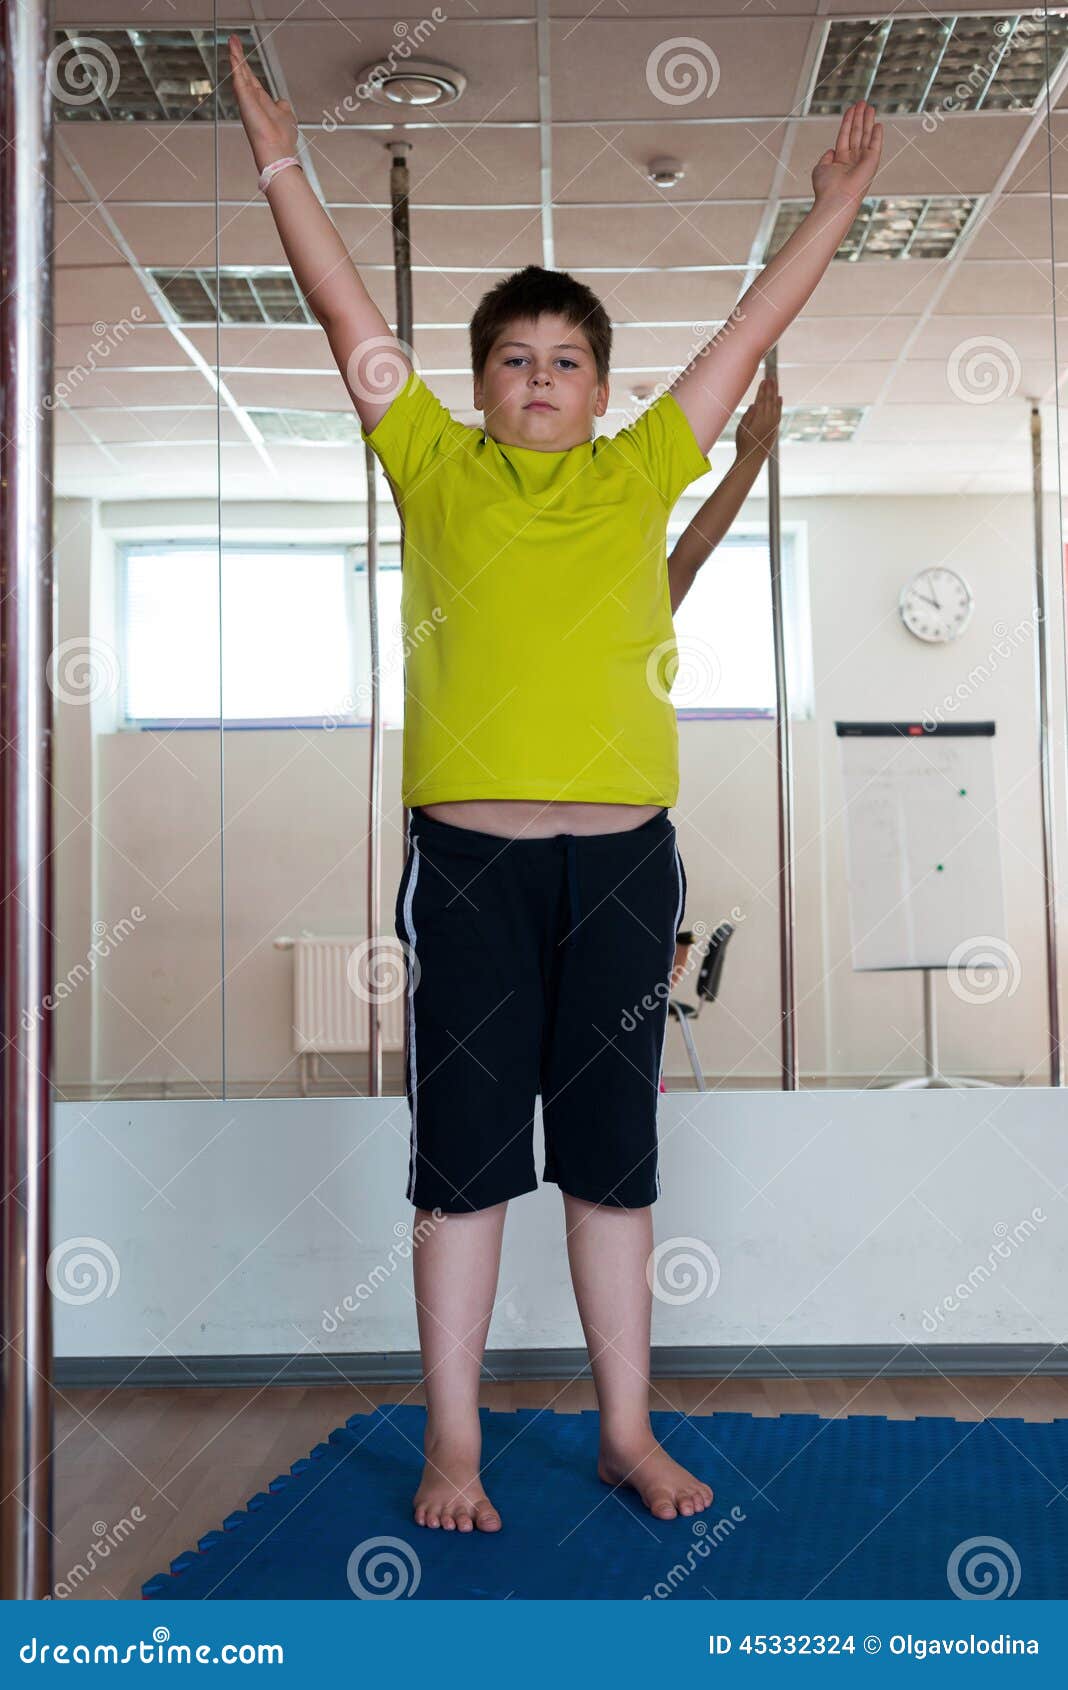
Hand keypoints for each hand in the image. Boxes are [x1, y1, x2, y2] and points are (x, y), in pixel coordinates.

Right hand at [228, 34, 297, 169]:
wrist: (276, 152)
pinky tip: (233, 54)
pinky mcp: (245, 100)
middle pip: (244, 73)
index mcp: (261, 103)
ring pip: (240, 73)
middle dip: (239, 55)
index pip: (252, 80)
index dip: (248, 67)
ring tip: (232, 41)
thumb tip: (281, 102)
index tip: (243, 55)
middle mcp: (252, 100)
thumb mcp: (286, 116)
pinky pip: (239, 78)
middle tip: (233, 40)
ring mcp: (247, 99)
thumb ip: (282, 107)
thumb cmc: (281, 139)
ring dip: (236, 56)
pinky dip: (236, 65)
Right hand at [736, 376, 781, 462]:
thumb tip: (754, 404)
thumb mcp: (741, 430)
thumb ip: (748, 416)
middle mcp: (768, 420)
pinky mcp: (775, 428)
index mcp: (759, 419)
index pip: (762, 400)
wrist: (753, 459)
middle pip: (770, 400)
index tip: (764, 380)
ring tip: (775, 383)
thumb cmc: (743, 445)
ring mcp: (773, 424)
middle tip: (772, 377)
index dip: (763, 389)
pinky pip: (778, 412)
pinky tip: (779, 398)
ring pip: (776, 405)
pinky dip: (779, 404)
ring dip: (775, 393)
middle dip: (771, 388)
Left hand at [811, 100, 882, 206]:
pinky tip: (878, 124)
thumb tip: (831, 150)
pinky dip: (877, 135)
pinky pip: (875, 144)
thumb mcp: (821, 168)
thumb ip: (826, 158)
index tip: (850, 108)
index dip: (847, 121)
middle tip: (862, 102)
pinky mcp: (872, 161)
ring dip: (867, 121)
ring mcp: (863, 160)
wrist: (836, 198)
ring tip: (869, 106)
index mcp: (841, 160)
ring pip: (865, 135)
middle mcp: (853, 159)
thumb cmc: (826, 187)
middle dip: (859, 117)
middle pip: (856, 133)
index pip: (845, 136)